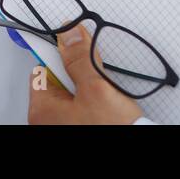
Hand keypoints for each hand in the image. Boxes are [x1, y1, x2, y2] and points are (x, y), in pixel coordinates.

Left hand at [27, 24, 144, 123]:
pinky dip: (95, 103)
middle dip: (79, 76)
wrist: (138, 145)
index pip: (42, 69)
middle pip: (58, 81)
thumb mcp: (97, 88)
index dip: (61, 57)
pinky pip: (82, 108)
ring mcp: (63, 125)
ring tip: (106, 99)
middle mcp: (47, 121)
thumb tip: (69, 33)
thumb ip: (80, 58)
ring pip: (73, 94)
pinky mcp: (79, 126)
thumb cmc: (112, 130)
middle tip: (97, 82)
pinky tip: (108, 109)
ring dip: (90, 89)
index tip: (77, 49)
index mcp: (41, 110)